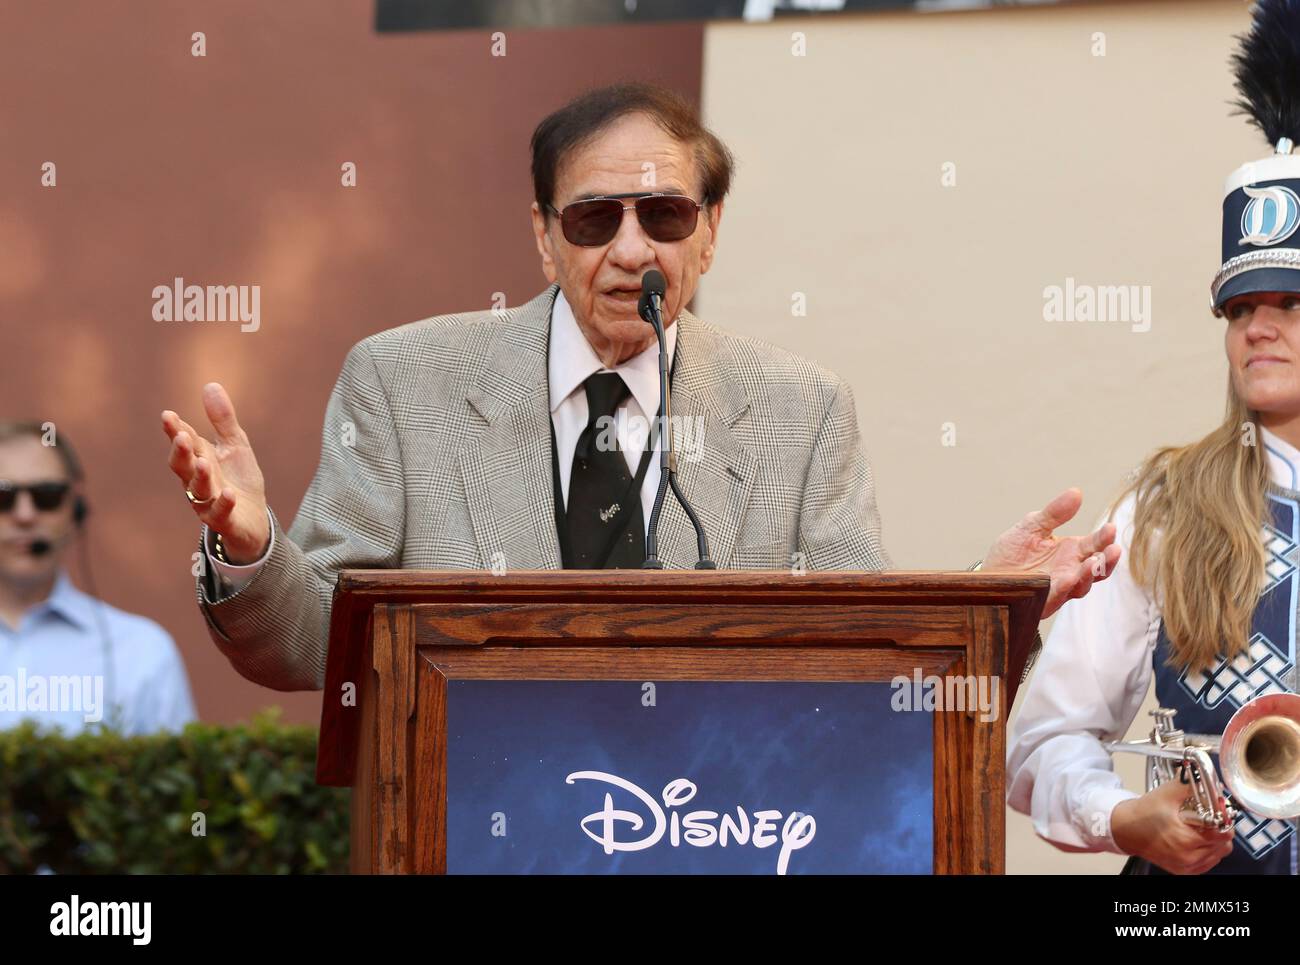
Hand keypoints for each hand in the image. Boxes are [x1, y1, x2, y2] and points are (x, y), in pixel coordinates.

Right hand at [161, 382, 269, 563]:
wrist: (254, 519)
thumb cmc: (238, 480)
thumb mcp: (234, 445)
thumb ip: (223, 420)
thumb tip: (210, 385)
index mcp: (197, 460)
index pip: (183, 443)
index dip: (175, 430)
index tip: (168, 415)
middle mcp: (196, 482)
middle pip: (182, 467)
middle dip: (180, 451)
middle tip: (181, 436)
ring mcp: (208, 503)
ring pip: (197, 490)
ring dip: (200, 476)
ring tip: (204, 462)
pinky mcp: (224, 521)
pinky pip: (220, 514)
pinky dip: (223, 503)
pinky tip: (228, 493)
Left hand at [981, 487, 1120, 618]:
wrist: (988, 575)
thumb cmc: (1013, 552)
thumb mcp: (1032, 526)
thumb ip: (1054, 513)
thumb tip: (1076, 492)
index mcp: (1071, 551)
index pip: (1095, 544)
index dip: (1105, 538)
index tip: (1111, 527)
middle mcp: (1070, 570)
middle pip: (1097, 568)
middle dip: (1107, 559)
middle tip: (1114, 549)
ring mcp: (1058, 587)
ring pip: (1082, 585)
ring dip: (1089, 575)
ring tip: (1094, 562)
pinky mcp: (1043, 600)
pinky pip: (1057, 596)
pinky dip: (1065, 588)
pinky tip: (1069, 579)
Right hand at [1110, 779, 1235, 874]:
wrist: (1125, 829)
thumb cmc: (1142, 814)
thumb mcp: (1166, 794)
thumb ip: (1189, 785)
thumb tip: (1205, 778)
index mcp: (1185, 840)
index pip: (1223, 834)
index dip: (1224, 818)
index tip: (1218, 809)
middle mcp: (1188, 857)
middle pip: (1224, 845)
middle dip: (1220, 829)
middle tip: (1209, 817)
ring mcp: (1186, 866)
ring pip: (1218, 854)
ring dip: (1215, 840)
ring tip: (1200, 828)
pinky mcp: (1184, 871)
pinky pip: (1208, 862)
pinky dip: (1207, 851)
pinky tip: (1196, 839)